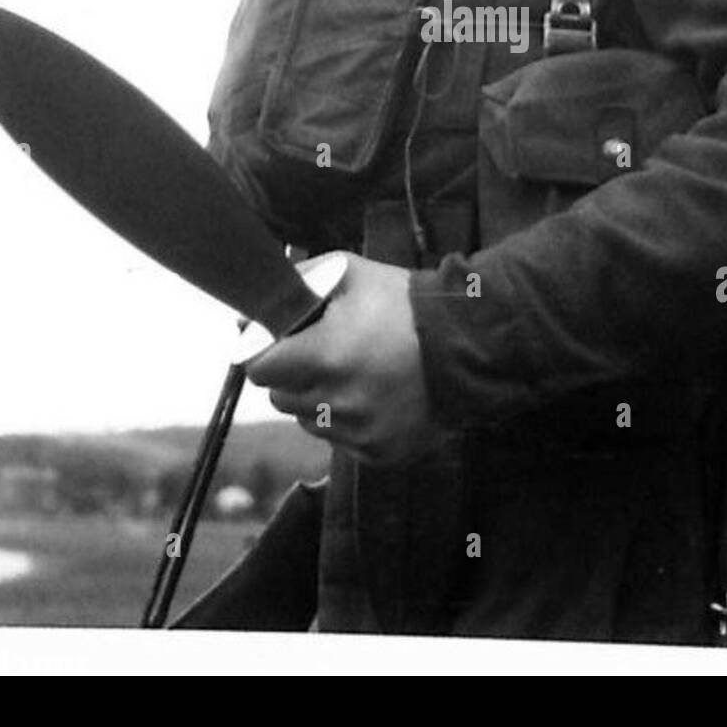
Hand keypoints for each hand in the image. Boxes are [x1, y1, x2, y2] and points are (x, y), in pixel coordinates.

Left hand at [244, 253, 439, 464]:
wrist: (469, 341)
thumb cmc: (405, 303)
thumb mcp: (351, 273)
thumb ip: (301, 282)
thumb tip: (257, 305)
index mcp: (325, 355)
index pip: (259, 369)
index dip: (263, 353)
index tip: (276, 344)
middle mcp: (338, 401)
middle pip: (280, 397)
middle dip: (292, 374)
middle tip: (320, 353)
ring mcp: (360, 431)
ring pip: (310, 420)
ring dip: (318, 399)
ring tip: (353, 371)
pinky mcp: (380, 452)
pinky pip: (342, 441)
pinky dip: (348, 422)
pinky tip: (374, 394)